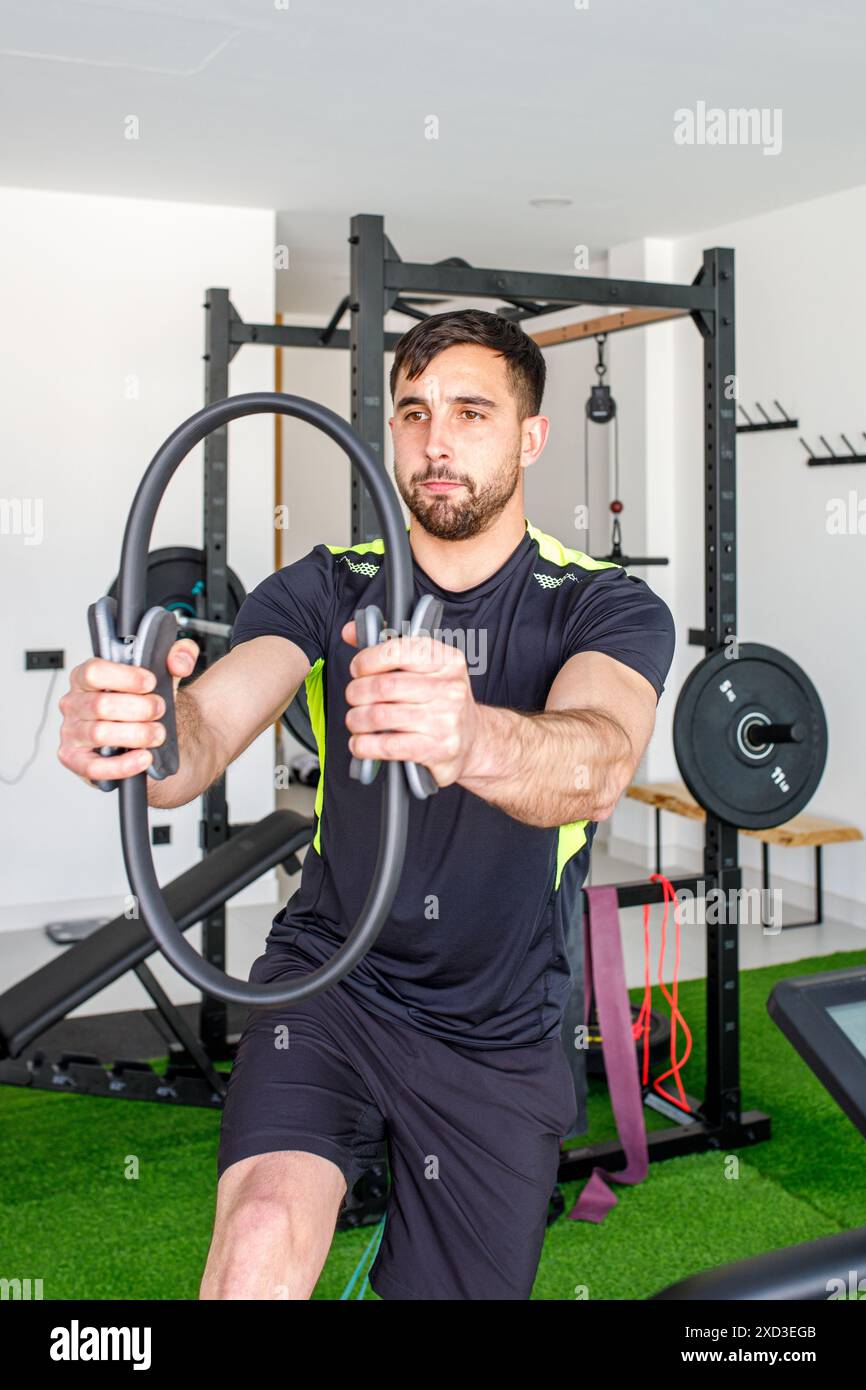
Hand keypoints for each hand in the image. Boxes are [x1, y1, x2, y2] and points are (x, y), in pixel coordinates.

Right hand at [57, 638, 198, 786]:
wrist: (145, 733)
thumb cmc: (144, 702)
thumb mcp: (164, 674)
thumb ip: (179, 656)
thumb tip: (179, 661)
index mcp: (85, 677)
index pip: (94, 671)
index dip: (126, 677)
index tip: (150, 683)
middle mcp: (74, 703)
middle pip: (100, 705)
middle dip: (139, 708)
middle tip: (159, 709)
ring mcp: (72, 732)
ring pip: (100, 734)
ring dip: (137, 735)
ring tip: (157, 733)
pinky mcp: (76, 760)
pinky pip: (94, 767)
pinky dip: (123, 765)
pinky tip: (144, 758)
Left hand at [341, 621, 479, 788]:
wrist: (473, 739)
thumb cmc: (442, 699)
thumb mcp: (427, 667)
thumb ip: (387, 648)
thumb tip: (350, 631)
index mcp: (447, 661)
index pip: (398, 651)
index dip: (368, 659)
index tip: (358, 669)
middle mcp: (449, 688)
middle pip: (384, 686)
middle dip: (357, 692)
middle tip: (354, 697)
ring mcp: (444, 720)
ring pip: (381, 715)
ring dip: (356, 719)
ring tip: (355, 720)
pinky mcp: (436, 748)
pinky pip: (387, 745)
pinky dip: (364, 745)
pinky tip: (360, 742)